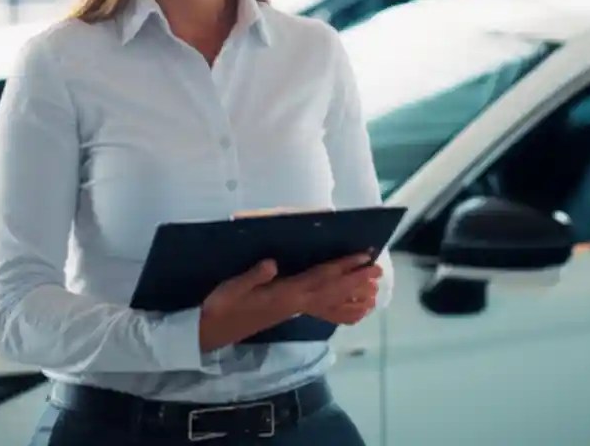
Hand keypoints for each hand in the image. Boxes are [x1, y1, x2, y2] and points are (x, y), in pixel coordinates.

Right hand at [198, 253, 375, 351]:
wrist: (211, 332)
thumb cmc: (220, 306)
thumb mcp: (231, 288)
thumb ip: (252, 277)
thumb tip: (272, 264)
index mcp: (285, 294)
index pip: (320, 278)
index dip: (343, 267)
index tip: (364, 257)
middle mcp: (295, 303)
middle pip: (332, 290)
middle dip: (356, 279)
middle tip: (378, 270)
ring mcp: (294, 310)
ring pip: (330, 301)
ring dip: (352, 294)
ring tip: (373, 289)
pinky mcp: (289, 313)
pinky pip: (321, 311)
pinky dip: (339, 310)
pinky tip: (351, 310)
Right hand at [296, 255, 381, 325]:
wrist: (299, 297)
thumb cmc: (313, 278)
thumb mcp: (332, 265)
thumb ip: (350, 261)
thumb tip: (367, 256)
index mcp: (349, 282)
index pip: (367, 276)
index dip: (374, 271)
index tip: (377, 269)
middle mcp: (350, 297)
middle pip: (368, 292)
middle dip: (372, 286)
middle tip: (372, 281)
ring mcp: (345, 309)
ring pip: (364, 306)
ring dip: (369, 300)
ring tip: (369, 296)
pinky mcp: (338, 318)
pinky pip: (354, 318)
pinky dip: (360, 313)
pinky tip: (360, 311)